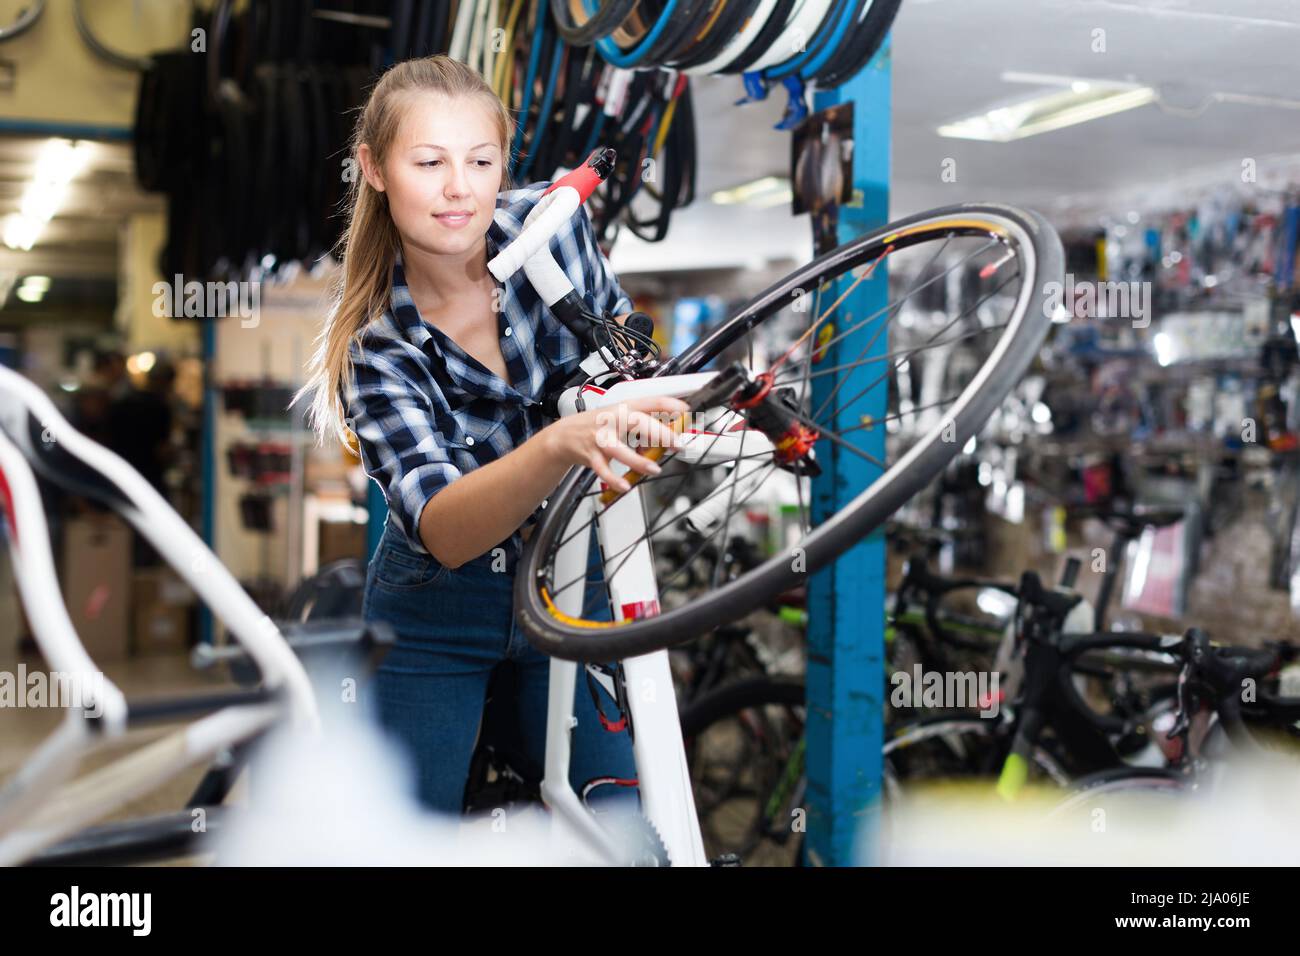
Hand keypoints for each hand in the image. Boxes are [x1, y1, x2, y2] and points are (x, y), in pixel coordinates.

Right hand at [543, 395, 688, 492]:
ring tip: (654, 469)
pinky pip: (603, 470)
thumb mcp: (620, 419)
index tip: (686, 411)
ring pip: (620, 449)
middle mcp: (612, 421)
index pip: (649, 402)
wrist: (564, 436)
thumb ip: (644, 428)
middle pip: (637, 422)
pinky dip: (614, 479)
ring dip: (638, 460)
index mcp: (623, 408)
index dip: (669, 405)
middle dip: (659, 432)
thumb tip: (669, 437)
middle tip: (676, 443)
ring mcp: (601, 439)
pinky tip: (625, 485)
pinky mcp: (591, 456)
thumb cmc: (596, 426)